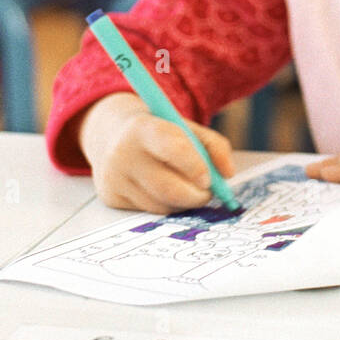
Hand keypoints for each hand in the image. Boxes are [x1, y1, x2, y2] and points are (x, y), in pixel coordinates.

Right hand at [79, 92, 235, 212]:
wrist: (113, 134)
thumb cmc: (160, 133)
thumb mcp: (186, 127)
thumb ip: (215, 146)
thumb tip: (228, 174)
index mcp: (143, 128)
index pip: (172, 148)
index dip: (194, 166)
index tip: (208, 179)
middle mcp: (123, 153)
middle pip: (167, 188)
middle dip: (196, 196)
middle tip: (207, 194)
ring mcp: (114, 177)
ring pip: (161, 205)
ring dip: (183, 203)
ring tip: (186, 189)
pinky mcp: (111, 197)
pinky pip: (149, 212)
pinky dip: (165, 206)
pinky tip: (162, 191)